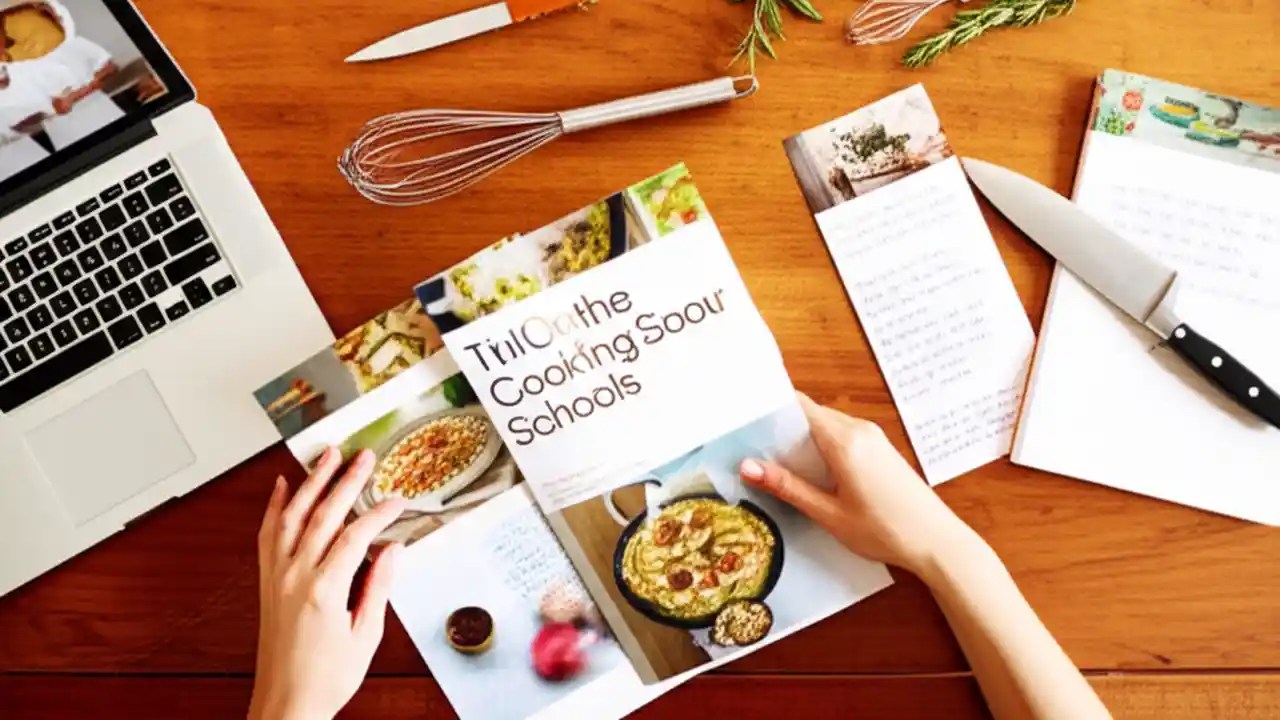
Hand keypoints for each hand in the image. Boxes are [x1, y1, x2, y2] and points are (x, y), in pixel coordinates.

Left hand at [250, 448, 405, 719]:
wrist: (286, 702)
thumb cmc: (325, 677)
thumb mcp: (365, 635)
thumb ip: (378, 587)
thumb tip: (392, 551)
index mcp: (324, 590)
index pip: (355, 536)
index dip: (379, 514)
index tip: (397, 502)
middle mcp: (295, 576)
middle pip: (323, 515)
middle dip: (346, 481)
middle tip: (364, 457)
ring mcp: (276, 576)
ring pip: (292, 516)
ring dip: (310, 482)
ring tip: (326, 456)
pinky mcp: (266, 582)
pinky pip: (267, 535)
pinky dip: (274, 507)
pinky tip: (282, 486)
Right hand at [739, 394, 977, 575]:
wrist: (937, 541)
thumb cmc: (885, 531)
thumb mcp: (829, 513)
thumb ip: (788, 487)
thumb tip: (747, 467)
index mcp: (844, 440)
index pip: (798, 406)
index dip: (769, 409)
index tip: (742, 419)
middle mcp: (858, 430)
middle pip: (809, 414)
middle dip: (779, 428)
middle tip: (746, 446)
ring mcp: (872, 438)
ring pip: (824, 425)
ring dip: (799, 440)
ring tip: (770, 462)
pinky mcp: (879, 449)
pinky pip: (840, 436)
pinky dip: (819, 447)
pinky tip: (806, 471)